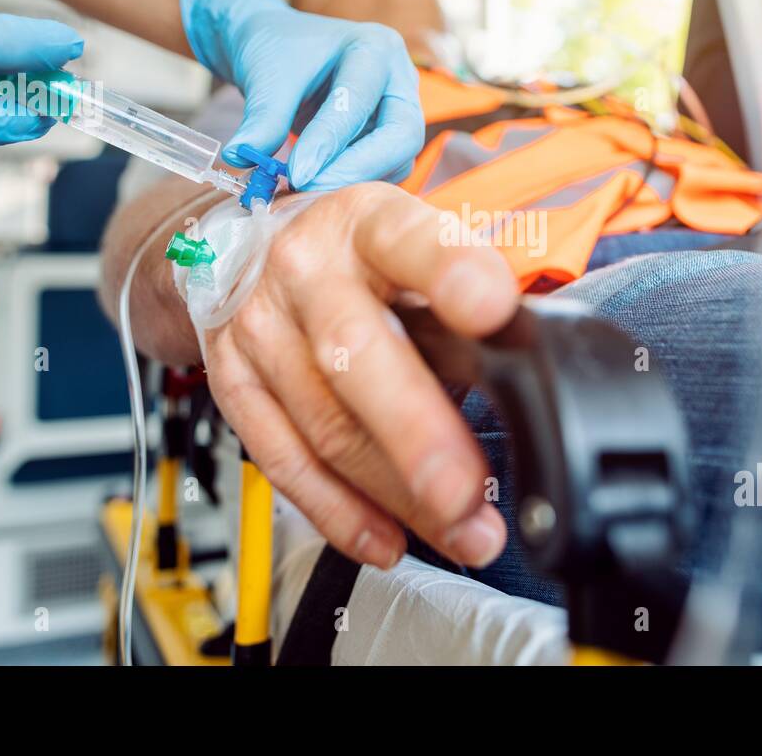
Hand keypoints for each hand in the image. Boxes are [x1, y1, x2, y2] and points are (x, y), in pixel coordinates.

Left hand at [180, 0, 423, 190]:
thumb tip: (242, 156)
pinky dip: (350, 181)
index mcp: (375, 48)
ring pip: (396, 160)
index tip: (297, 173)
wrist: (276, 48)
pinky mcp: (388, 137)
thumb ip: (262, 118)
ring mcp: (398, 109)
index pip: (359, 101)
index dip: (328, 141)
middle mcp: (398, 78)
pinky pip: (382, 169)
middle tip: (311, 189)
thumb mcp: (266, 76)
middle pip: (401, 136)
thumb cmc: (275, 48)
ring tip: (306, 189)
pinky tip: (316, 184)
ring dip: (354, 180)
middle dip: (357, 169)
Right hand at [205, 183, 518, 568]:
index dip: (450, 272)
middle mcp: (304, 271)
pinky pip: (285, 461)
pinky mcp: (234, 385)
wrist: (242, 249)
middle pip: (354, 354)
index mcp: (365, 223)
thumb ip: (463, 292)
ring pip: (326, 426)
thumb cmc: (353, 253)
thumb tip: (528, 365)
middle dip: (415, 431)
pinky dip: (339, 512)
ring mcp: (260, 330)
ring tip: (461, 531)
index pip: (408, 239)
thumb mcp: (410, 241)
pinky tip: (388, 538)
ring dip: (396, 494)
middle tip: (468, 491)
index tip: (493, 309)